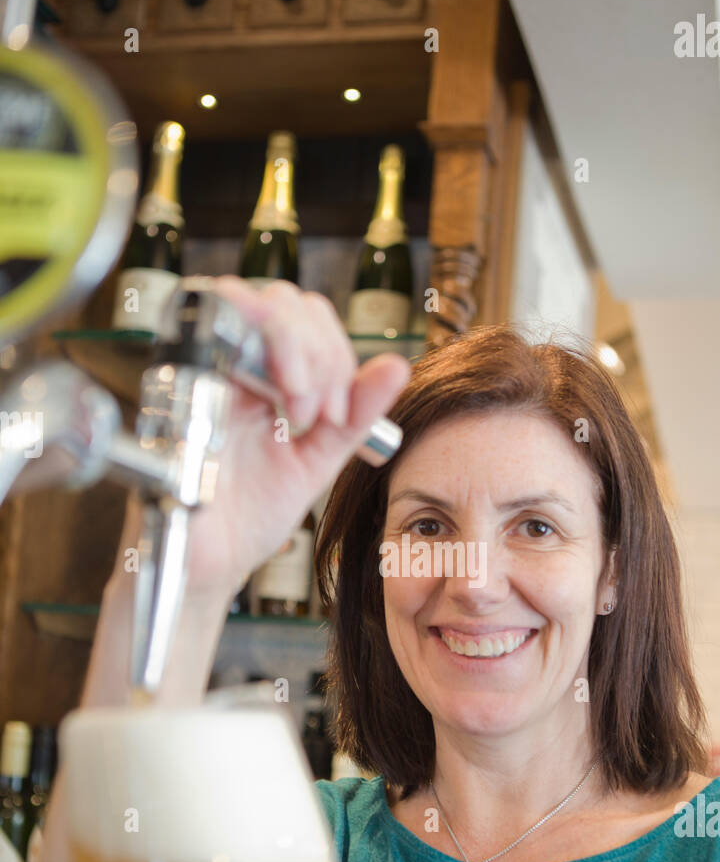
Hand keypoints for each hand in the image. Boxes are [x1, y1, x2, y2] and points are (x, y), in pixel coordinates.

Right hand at [176, 277, 410, 594]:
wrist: (206, 560)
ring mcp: (206, 362)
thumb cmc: (250, 515)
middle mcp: (235, 362)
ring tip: (298, 417)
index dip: (335, 355)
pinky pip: (216, 318)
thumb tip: (396, 366)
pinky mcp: (182, 371)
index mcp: (268, 377)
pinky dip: (264, 348)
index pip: (310, 318)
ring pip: (257, 300)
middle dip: (321, 355)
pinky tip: (278, 404)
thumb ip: (356, 415)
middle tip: (320, 417)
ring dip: (297, 352)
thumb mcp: (317, 461)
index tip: (338, 416)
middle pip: (287, 301)